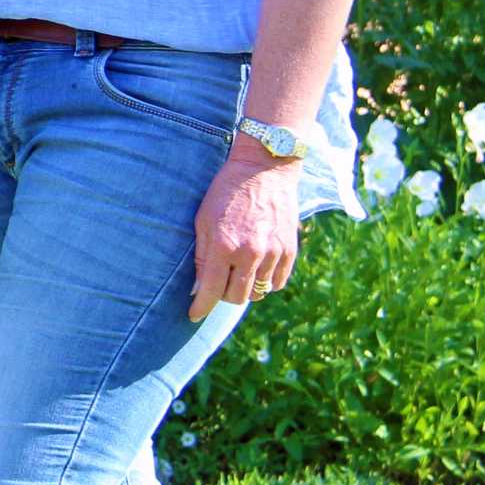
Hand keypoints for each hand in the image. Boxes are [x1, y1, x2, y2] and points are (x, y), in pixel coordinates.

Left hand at [189, 140, 300, 320]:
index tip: (194, 314)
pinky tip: (257, 268)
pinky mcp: (290, 250)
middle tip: (218, 284)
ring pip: (258, 292)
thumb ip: (202, 257)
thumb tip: (199, 289)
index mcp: (224, 245)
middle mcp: (250, 253)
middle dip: (224, 296)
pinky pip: (277, 283)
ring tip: (238, 273)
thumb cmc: (226, 192)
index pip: (211, 291)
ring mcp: (273, 253)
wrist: (264, 169)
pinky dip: (266, 282)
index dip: (201, 307)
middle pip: (236, 297)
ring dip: (246, 289)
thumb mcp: (203, 220)